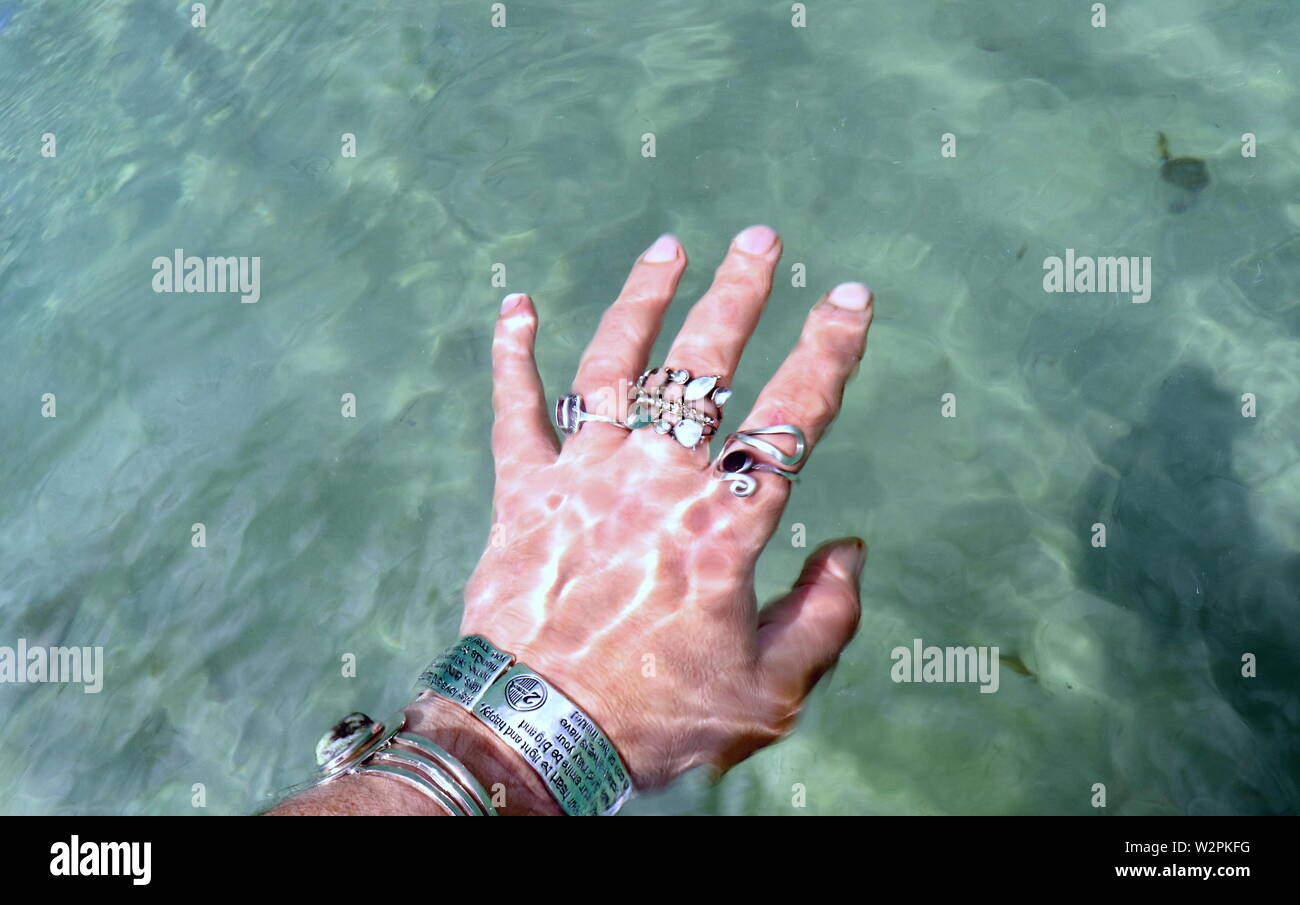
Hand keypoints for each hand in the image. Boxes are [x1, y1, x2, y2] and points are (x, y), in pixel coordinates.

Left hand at [459, 224, 873, 789]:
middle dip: (736, 297)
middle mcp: (654, 483)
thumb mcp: (767, 693)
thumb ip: (822, 617)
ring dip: (642, 302)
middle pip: (701, 370)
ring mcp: (582, 480)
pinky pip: (515, 412)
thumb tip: (849, 550)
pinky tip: (515, 307)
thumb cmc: (655, 718)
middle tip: (759, 239)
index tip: (849, 298)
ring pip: (615, 368)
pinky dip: (512, 358)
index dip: (826, 354)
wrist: (534, 735)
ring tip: (667, 249)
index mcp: (723, 529)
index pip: (788, 421)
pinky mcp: (521, 494)